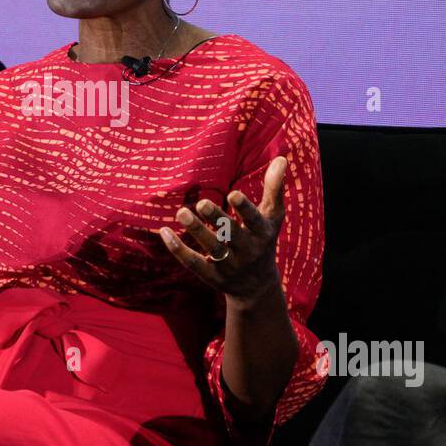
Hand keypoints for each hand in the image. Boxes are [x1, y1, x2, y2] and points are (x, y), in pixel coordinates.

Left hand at [158, 155, 285, 303]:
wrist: (257, 286)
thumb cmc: (263, 240)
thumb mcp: (272, 217)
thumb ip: (274, 188)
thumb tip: (280, 158)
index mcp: (262, 234)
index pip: (254, 221)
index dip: (244, 209)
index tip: (233, 194)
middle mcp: (247, 251)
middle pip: (231, 235)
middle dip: (217, 220)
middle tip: (201, 202)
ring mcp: (229, 266)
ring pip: (212, 249)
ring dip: (196, 230)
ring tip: (181, 212)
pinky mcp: (211, 276)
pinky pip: (193, 263)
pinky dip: (178, 249)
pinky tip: (165, 232)